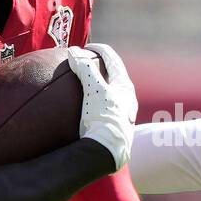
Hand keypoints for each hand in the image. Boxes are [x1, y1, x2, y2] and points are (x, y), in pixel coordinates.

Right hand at [68, 43, 136, 171]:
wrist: (108, 152)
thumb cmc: (104, 119)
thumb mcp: (94, 90)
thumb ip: (85, 69)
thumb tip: (74, 51)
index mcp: (124, 86)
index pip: (112, 58)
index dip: (98, 49)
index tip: (84, 48)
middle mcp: (127, 98)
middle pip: (113, 74)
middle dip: (98, 65)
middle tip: (82, 62)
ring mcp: (122, 113)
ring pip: (110, 91)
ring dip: (97, 83)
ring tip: (81, 83)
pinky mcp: (115, 126)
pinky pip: (104, 106)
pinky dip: (94, 99)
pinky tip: (83, 107)